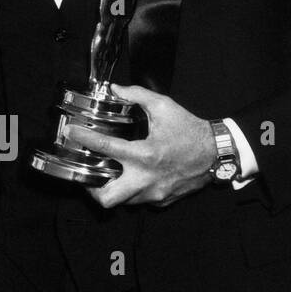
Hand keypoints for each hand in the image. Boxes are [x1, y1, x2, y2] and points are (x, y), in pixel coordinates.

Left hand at [69, 85, 215, 207]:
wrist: (218, 153)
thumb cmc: (191, 130)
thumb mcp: (164, 107)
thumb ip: (137, 95)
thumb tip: (115, 89)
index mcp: (144, 154)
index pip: (104, 147)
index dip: (83, 137)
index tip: (71, 132)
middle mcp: (146, 178)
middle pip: (106, 197)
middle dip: (89, 187)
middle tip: (85, 171)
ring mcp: (155, 193)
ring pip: (122, 202)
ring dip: (110, 188)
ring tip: (105, 172)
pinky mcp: (163, 200)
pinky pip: (139, 201)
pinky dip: (130, 191)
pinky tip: (129, 176)